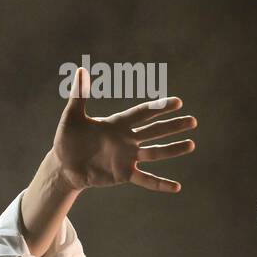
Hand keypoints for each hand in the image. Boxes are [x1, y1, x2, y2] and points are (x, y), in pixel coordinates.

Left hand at [52, 66, 197, 192]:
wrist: (63, 165)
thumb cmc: (67, 139)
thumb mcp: (72, 117)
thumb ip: (79, 94)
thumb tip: (80, 69)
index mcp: (117, 124)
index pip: (143, 113)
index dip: (159, 107)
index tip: (178, 102)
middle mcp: (127, 140)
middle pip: (154, 131)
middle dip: (173, 126)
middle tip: (193, 121)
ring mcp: (127, 158)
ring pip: (155, 153)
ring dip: (173, 149)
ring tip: (191, 144)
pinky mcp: (124, 174)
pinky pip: (145, 179)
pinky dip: (160, 183)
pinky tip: (176, 187)